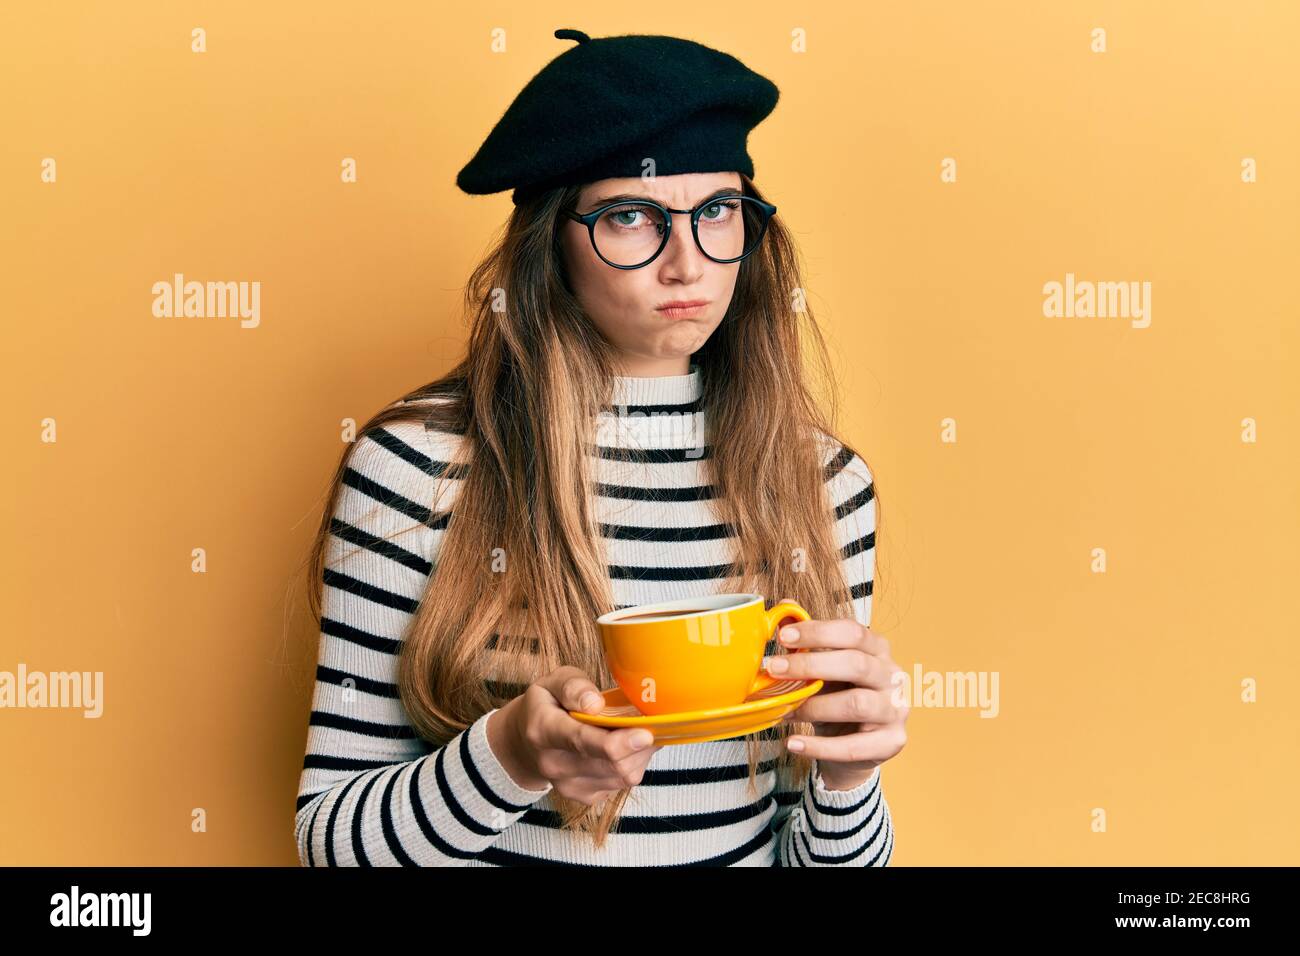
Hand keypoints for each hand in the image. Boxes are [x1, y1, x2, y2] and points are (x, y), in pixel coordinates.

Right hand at [490, 666, 664, 804]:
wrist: (525, 744)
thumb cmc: (547, 705)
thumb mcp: (553, 682)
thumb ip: (574, 686)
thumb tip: (596, 703)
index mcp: (544, 730)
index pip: (583, 741)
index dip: (618, 742)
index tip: (646, 734)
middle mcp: (554, 764)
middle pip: (611, 764)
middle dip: (639, 745)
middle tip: (650, 722)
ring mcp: (569, 785)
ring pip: (622, 776)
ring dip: (639, 754)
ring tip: (635, 731)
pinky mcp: (584, 797)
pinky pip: (622, 783)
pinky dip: (632, 764)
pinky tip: (625, 748)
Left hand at [764, 599, 908, 789]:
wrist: (855, 747)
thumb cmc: (837, 697)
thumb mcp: (823, 668)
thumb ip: (808, 640)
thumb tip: (785, 607)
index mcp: (878, 650)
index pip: (853, 632)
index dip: (818, 631)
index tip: (783, 636)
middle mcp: (892, 676)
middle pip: (856, 664)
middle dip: (811, 665)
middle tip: (774, 669)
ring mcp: (896, 710)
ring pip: (857, 704)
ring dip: (814, 706)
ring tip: (785, 709)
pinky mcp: (892, 742)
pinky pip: (853, 746)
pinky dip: (820, 747)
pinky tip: (794, 743)